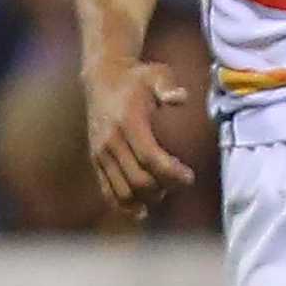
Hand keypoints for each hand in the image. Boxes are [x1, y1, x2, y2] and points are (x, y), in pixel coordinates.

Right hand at [84, 60, 193, 216]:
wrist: (102, 78)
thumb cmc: (137, 78)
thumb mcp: (156, 74)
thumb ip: (168, 86)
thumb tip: (180, 98)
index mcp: (128, 122)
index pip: (150, 157)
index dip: (170, 173)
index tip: (190, 177)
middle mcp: (111, 141)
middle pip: (137, 179)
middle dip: (162, 189)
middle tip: (182, 185)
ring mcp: (100, 152)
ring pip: (120, 190)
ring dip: (144, 200)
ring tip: (164, 195)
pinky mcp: (95, 159)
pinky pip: (106, 189)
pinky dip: (122, 204)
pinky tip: (140, 211)